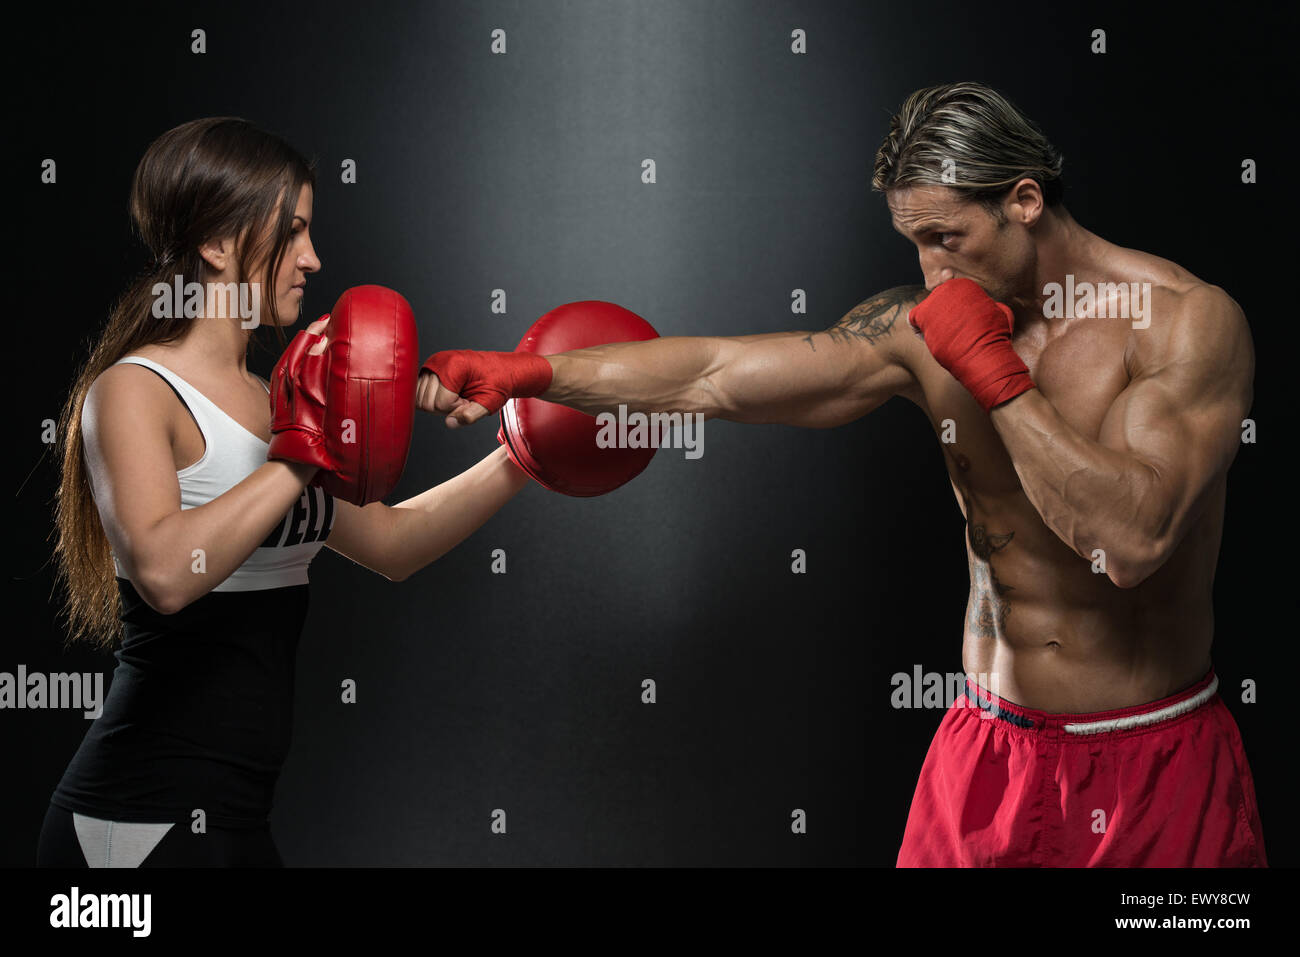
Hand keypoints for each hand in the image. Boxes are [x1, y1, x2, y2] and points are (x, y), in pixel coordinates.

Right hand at [417, 349, 552, 428]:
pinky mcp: (429, 368)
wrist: (502, 369)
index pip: (441, 403)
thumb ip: (470, 415)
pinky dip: (433, 398)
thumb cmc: (498, 383)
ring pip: (420, 399)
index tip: (471, 399)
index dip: (457, 408)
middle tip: (465, 398)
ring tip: (459, 394)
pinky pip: (420, 393)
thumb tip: (450, 423)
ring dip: (439, 403)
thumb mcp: (489, 402)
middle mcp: (439, 362)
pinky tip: (450, 392)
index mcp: (454, 366)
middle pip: (427, 403)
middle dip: (446, 407)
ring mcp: (432, 364)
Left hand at [908, 278, 1034, 411]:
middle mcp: (948, 287)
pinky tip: (931, 339)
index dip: (954, 314)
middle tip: (952, 334)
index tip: (961, 326)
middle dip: (942, 319)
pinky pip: (913, 318)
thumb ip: (989, 306)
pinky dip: (919, 330)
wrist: (983, 353)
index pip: (950, 298)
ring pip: (926, 313)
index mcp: (965, 285)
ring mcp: (934, 299)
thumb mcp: (999, 314)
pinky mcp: (923, 313)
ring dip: (932, 326)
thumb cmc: (994, 337)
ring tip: (946, 339)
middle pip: (936, 304)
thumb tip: (992, 306)